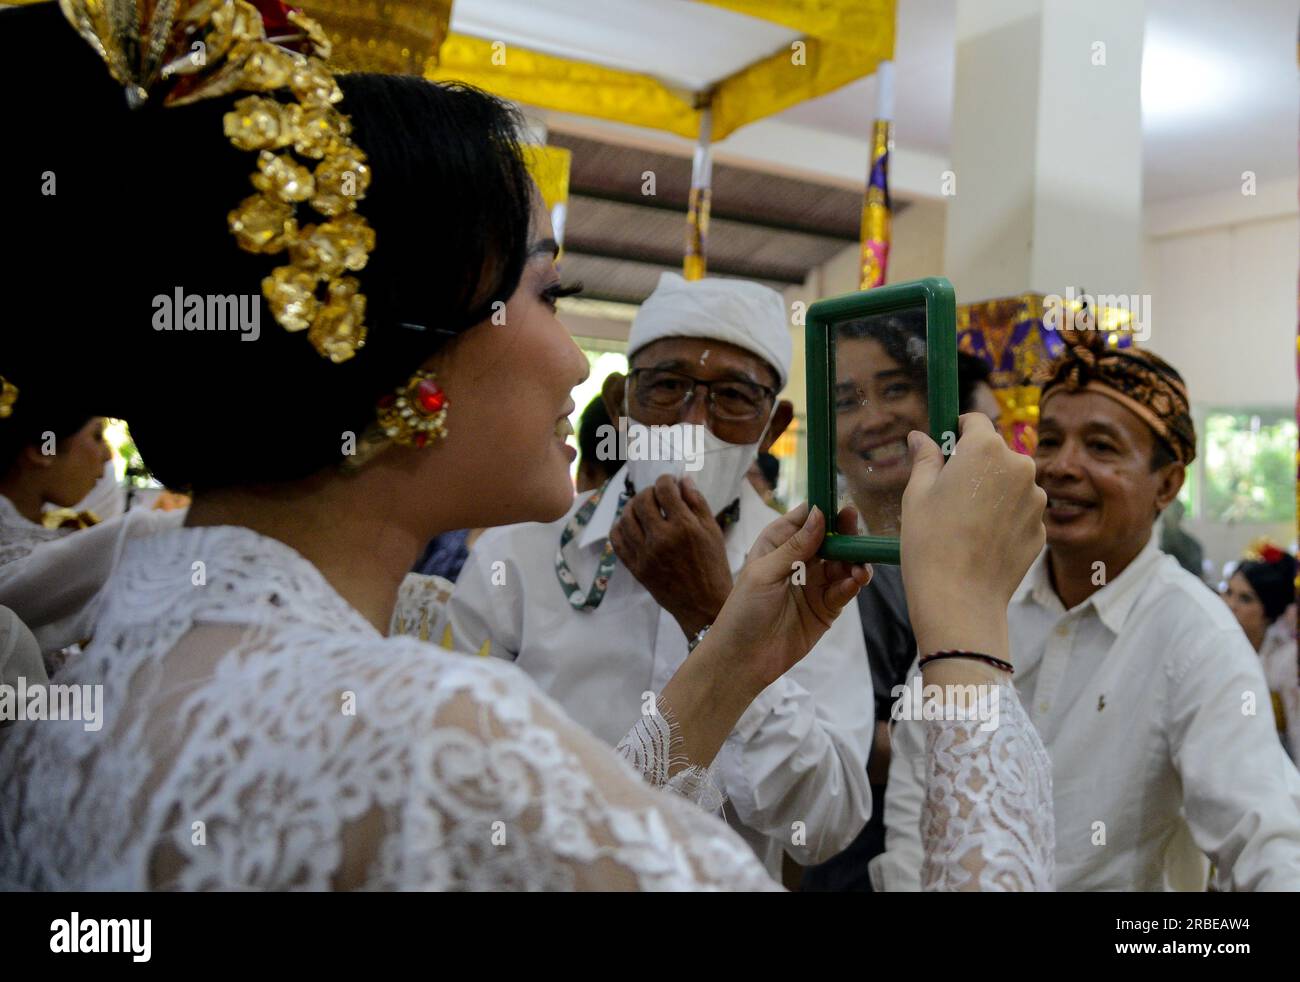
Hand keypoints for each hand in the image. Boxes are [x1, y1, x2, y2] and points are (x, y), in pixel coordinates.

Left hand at [609, 475, 732, 637]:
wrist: (704, 604)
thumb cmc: (713, 566)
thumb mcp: (713, 531)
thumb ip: (697, 502)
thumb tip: (682, 479)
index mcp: (684, 527)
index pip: (664, 489)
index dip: (665, 479)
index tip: (669, 481)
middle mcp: (661, 538)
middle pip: (641, 500)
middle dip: (649, 491)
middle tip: (656, 495)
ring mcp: (645, 554)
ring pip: (625, 518)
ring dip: (632, 507)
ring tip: (643, 508)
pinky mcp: (636, 568)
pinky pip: (617, 540)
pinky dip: (620, 527)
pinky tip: (631, 525)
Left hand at [708, 502, 870, 694]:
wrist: (743, 659)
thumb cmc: (743, 611)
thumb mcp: (764, 573)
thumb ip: (795, 546)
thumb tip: (819, 514)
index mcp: (776, 545)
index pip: (804, 519)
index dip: (822, 511)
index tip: (840, 505)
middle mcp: (798, 561)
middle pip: (829, 539)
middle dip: (844, 535)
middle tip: (856, 531)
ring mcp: (814, 584)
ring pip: (842, 564)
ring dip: (853, 562)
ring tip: (859, 567)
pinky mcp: (826, 608)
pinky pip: (844, 590)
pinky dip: (851, 584)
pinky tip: (854, 582)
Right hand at [901, 413, 1045, 667]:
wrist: (960, 599)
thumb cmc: (930, 542)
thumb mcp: (916, 494)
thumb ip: (925, 459)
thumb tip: (920, 438)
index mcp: (985, 449)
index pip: (975, 421)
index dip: (958, 431)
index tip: (946, 445)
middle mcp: (1019, 466)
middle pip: (996, 453)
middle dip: (976, 465)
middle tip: (949, 493)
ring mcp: (1036, 499)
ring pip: (1011, 484)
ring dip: (993, 493)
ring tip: (965, 523)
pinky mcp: (1041, 529)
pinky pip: (1020, 513)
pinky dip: (1004, 519)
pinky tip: (981, 542)